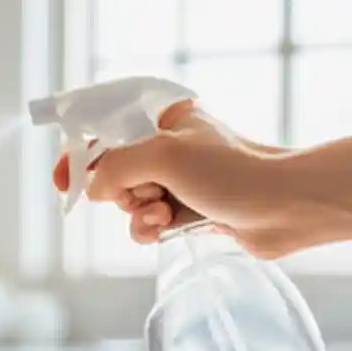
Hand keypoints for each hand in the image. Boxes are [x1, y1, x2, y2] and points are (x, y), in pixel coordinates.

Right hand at [52, 101, 303, 257]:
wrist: (287, 207)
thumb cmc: (233, 172)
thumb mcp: (163, 156)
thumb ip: (115, 167)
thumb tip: (95, 190)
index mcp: (163, 120)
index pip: (105, 132)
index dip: (80, 155)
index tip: (64, 180)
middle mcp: (168, 148)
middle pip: (112, 173)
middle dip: (120, 191)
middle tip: (146, 193)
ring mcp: (177, 181)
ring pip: (127, 203)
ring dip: (136, 214)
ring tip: (162, 215)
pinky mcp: (186, 212)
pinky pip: (146, 224)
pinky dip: (148, 230)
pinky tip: (166, 229)